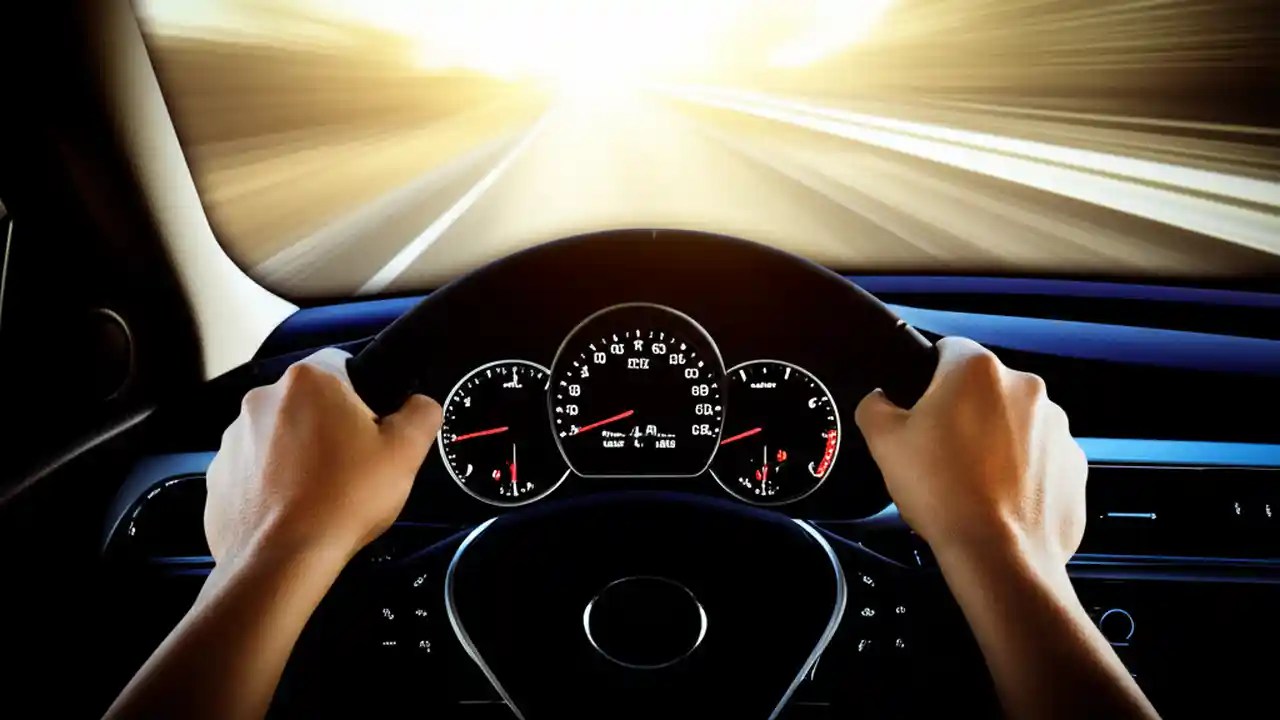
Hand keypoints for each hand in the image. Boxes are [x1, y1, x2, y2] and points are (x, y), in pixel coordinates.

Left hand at [205, 348, 441, 565]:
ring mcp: (231, 439)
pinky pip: (253, 472)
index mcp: (308, 379)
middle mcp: (261, 398)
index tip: (372, 434)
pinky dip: (271, 485)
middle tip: (352, 468)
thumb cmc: (347, 497)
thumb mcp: (406, 452)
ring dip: (297, 455)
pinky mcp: (216, 477)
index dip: (364, 399)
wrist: (282, 560)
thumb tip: (418, 404)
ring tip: (319, 495)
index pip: (344, 367)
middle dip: (329, 427)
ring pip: (278, 437)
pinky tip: (291, 511)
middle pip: (309, 404)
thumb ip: (421, 413)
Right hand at [855, 337, 1086, 568]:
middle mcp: (1026, 388)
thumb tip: (879, 400)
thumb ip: (874, 406)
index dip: (928, 377)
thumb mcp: (883, 442)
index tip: (920, 407)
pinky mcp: (1074, 464)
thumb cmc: (944, 494)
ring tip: (969, 480)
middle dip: (963, 412)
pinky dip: (1021, 471)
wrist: (999, 555)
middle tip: (939, 451)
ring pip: (1015, 422)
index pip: (948, 349)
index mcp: (977, 371)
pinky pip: (1040, 458)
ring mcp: (1057, 427)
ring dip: (994, 441)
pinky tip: (997, 498)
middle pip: (984, 389)